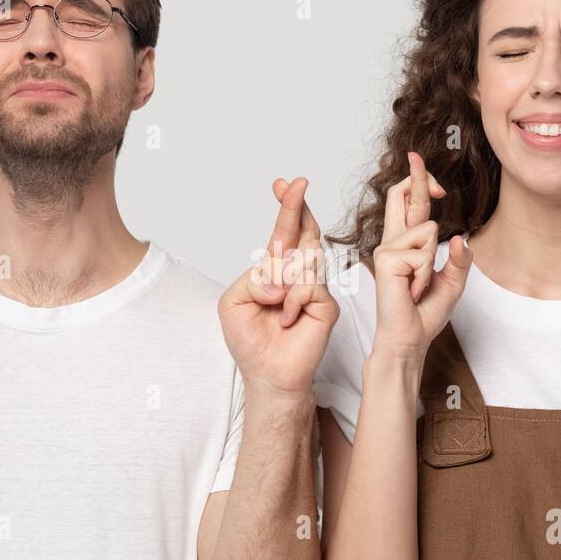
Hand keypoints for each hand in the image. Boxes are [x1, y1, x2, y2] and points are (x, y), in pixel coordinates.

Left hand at [218, 177, 339, 397]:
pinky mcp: (326, 305)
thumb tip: (281, 273)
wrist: (267, 375)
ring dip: (282, 278)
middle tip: (296, 183)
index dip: (285, 208)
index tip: (281, 184)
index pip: (282, 234)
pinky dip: (291, 301)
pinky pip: (308, 286)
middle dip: (297, 207)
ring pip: (304, 259)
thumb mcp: (233, 303)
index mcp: (275, 271)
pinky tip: (287, 319)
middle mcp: (298, 275)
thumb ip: (252, 279)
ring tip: (275, 305)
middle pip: (303, 232)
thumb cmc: (251, 342)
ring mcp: (315, 289)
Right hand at [371, 151, 471, 361]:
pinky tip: (412, 290)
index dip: (417, 181)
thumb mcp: (453, 282)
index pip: (407, 203)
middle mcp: (391, 241)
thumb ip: (458, 259)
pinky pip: (422, 253)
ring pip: (428, 231)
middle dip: (416, 175)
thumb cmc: (424, 313)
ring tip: (418, 284)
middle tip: (415, 155)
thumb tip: (458, 237)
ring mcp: (386, 249)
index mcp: (404, 244)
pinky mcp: (386, 260)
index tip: (418, 161)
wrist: (410, 338)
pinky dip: (425, 273)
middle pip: (401, 194)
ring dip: (432, 261)